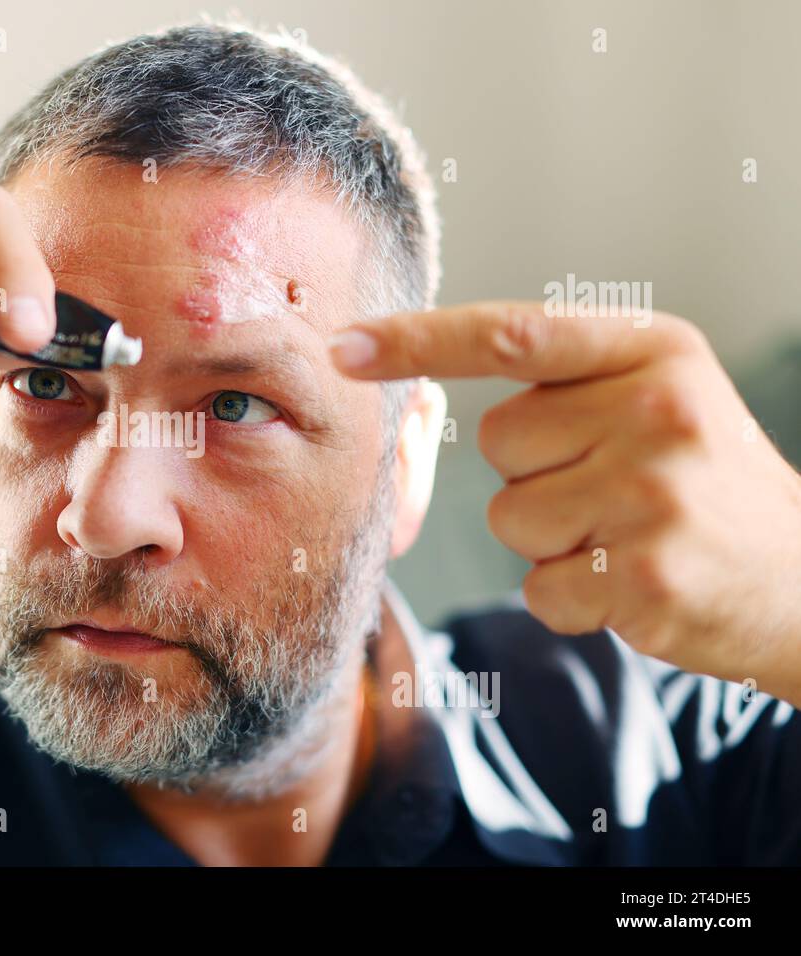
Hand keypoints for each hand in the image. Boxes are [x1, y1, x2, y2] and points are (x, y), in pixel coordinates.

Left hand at [331, 303, 800, 703]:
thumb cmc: (705, 483)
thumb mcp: (661, 395)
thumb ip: (566, 379)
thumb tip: (421, 377)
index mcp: (654, 350)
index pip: (509, 334)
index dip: (416, 341)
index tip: (341, 347)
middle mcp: (657, 409)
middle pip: (499, 443)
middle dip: (537, 474)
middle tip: (618, 490)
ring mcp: (653, 493)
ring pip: (510, 519)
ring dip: (553, 541)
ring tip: (629, 535)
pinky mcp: (645, 575)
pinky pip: (539, 587)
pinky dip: (571, 598)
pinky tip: (635, 584)